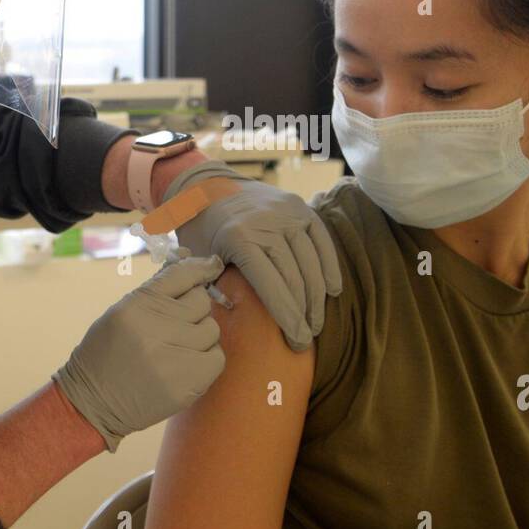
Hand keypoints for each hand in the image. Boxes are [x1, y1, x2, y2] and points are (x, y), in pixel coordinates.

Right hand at [52, 253, 225, 450]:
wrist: (92, 401)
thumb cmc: (109, 350)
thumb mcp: (123, 310)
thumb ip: (158, 286)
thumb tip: (189, 255)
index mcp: (137, 305)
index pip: (181, 275)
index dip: (201, 268)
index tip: (213, 265)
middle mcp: (155, 328)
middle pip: (201, 301)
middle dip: (193, 309)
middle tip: (176, 324)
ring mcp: (172, 357)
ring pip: (211, 329)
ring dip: (200, 336)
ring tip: (177, 347)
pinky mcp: (186, 384)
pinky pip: (216, 358)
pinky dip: (206, 359)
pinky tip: (186, 364)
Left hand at [163, 162, 342, 350]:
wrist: (208, 186)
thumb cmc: (201, 231)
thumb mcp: (197, 260)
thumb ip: (212, 289)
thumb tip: (233, 326)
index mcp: (239, 239)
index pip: (273, 288)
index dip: (288, 319)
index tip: (297, 342)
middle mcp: (266, 223)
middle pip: (296, 278)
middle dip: (304, 314)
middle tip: (305, 339)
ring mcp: (286, 212)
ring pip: (311, 262)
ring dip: (317, 296)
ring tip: (316, 321)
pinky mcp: (299, 206)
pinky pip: (321, 240)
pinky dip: (328, 266)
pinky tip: (331, 290)